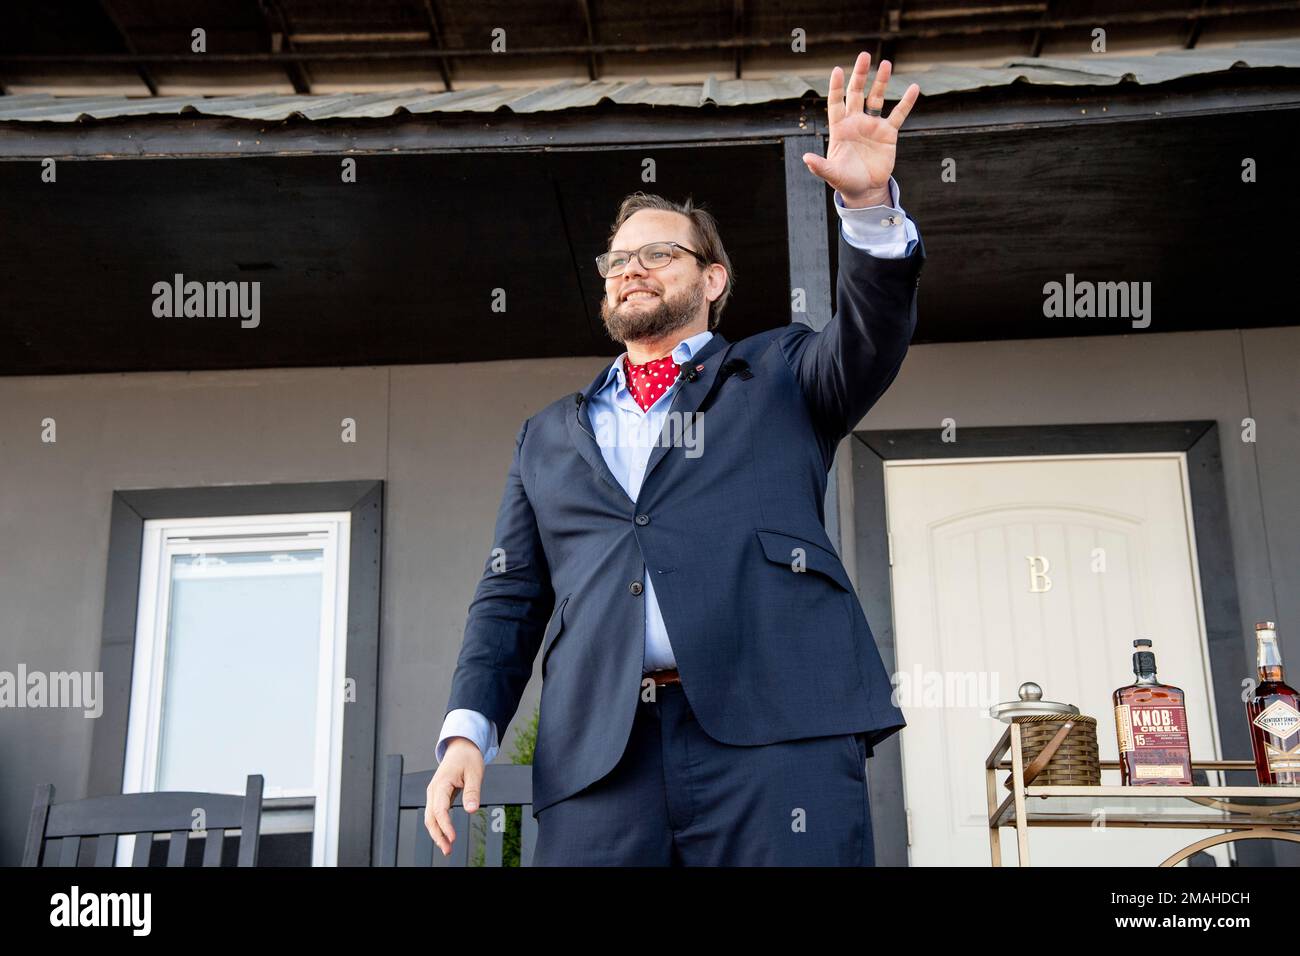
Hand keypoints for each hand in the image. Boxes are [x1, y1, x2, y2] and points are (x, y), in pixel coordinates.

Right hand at [424, 736, 483, 855]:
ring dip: (437, 833)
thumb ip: (472, 792)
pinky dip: (438, 826)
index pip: (440, 809)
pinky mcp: (437, 796)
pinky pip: (435, 814)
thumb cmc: (468, 758)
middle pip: (431, 817)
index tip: (453, 838)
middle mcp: (433, 790)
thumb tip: (472, 810)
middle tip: (448, 850)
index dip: (446, 825)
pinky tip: (445, 836)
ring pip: (430, 818)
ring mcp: (433, 793)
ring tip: (447, 848)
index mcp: (441, 783)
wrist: (461, 747)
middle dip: (438, 835)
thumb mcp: (475, 773)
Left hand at [802, 52, 919, 206]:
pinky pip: (898, 114)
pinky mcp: (888, 133)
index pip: (836, 103)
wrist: (866, 190)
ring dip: (881, 81)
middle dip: (860, 75)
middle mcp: (855, 122)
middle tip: (864, 56)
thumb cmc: (845, 181)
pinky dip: (906, 102)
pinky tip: (914, 88)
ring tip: (886, 63)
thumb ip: (820, 166)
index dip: (837, 87)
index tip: (838, 70)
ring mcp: (872, 126)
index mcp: (840, 129)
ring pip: (876, 98)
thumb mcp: (832, 174)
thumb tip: (806, 158)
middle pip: (856, 93)